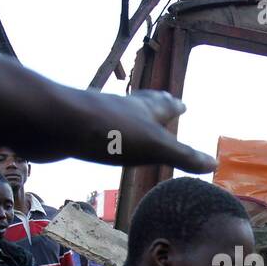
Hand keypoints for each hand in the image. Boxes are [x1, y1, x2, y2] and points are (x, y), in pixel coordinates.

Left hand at [64, 89, 216, 174]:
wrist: (53, 122)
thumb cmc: (109, 133)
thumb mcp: (153, 147)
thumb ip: (182, 155)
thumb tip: (213, 164)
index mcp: (142, 109)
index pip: (163, 105)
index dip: (174, 106)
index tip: (182, 103)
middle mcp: (119, 106)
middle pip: (140, 102)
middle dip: (153, 104)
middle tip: (164, 101)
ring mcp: (94, 114)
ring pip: (117, 112)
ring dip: (128, 116)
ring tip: (133, 120)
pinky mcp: (72, 127)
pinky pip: (93, 127)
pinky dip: (102, 130)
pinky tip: (96, 137)